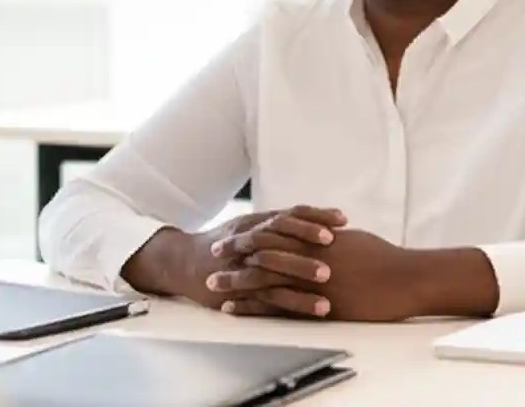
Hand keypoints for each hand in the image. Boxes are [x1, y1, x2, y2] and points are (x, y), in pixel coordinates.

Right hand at [121, 205, 346, 312]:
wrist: (181, 261)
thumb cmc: (222, 244)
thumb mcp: (247, 227)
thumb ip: (277, 226)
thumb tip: (316, 223)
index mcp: (254, 223)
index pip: (289, 215)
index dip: (315, 215)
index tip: (342, 219)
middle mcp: (248, 240)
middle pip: (280, 234)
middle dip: (308, 236)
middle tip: (336, 242)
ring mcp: (241, 265)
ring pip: (273, 266)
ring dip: (301, 272)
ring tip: (329, 281)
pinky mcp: (239, 291)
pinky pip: (267, 297)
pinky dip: (291, 302)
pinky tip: (314, 309)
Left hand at [209, 229, 421, 321]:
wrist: (406, 278)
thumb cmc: (386, 258)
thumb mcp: (353, 240)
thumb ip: (330, 238)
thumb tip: (319, 235)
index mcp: (316, 237)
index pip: (275, 232)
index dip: (251, 234)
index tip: (232, 236)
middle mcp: (309, 255)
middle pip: (262, 252)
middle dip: (235, 252)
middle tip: (213, 253)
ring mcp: (311, 280)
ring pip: (264, 278)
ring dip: (236, 281)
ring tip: (213, 284)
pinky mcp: (317, 303)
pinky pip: (277, 306)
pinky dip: (253, 306)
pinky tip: (236, 309)